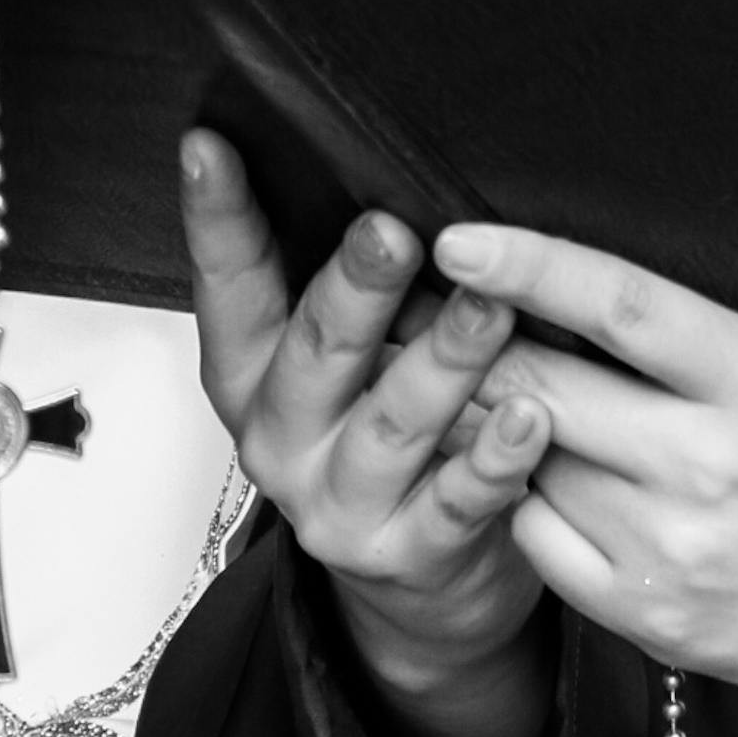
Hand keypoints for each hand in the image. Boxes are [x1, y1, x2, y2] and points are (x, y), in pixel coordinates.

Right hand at [180, 135, 555, 736]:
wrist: (419, 591)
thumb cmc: (389, 436)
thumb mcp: (346, 359)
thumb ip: (348, 285)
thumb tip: (372, 151)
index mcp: (252, 372)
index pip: (228, 283)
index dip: (216, 216)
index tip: (209, 144)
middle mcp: (280, 435)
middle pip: (315, 350)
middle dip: (353, 288)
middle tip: (390, 232)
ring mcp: (338, 503)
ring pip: (392, 424)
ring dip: (444, 361)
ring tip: (490, 308)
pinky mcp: (408, 556)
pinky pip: (455, 505)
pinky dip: (493, 462)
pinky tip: (528, 419)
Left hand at [441, 225, 737, 716]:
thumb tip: (638, 234)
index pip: (619, 305)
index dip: (528, 266)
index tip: (459, 240)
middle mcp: (710, 464)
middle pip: (544, 388)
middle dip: (470, 345)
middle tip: (425, 311)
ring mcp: (673, 547)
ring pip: (527, 463)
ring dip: (495, 422)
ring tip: (476, 387)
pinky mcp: (651, 616)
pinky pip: (537, 541)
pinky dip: (519, 498)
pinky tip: (531, 471)